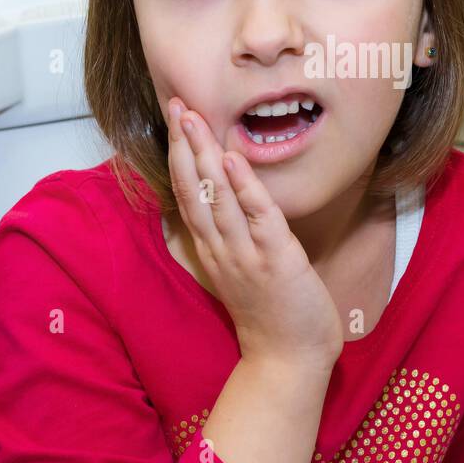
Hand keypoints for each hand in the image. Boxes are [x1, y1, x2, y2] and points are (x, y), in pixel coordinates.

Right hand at [166, 96, 344, 369]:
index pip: (187, 193)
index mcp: (211, 250)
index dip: (179, 154)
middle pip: (194, 189)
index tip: (175, 117)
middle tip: (176, 102)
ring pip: (218, 198)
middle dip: (184, 143)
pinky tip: (234, 159)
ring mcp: (245, 255)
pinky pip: (257, 219)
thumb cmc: (271, 313)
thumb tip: (223, 198)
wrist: (289, 360)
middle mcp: (221, 250)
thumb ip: (228, 236)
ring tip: (194, 119)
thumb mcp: (239, 270)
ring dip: (205, 155)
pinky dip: (245, 187)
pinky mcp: (275, 261)